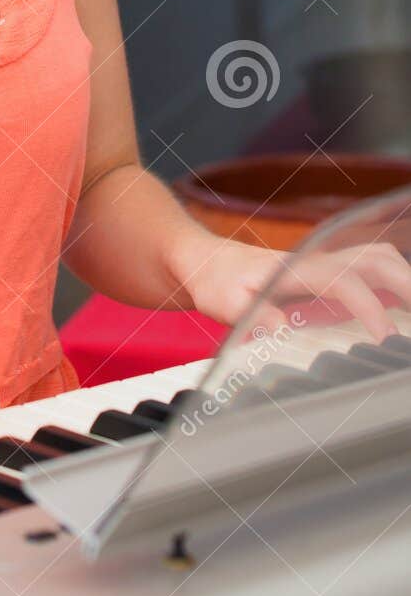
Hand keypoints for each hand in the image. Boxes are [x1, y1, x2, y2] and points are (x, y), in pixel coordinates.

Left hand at [176, 230, 410, 342]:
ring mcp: (326, 263)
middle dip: (406, 283)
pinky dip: (393, 281)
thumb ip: (253, 315)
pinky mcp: (328, 274)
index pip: (346, 281)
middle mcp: (318, 260)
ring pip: (377, 257)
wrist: (205, 261)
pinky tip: (401, 306)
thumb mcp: (224, 302)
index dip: (370, 307)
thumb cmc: (217, 282)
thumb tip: (280, 328)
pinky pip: (369, 268)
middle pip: (376, 259)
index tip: (385, 337)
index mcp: (297, 268)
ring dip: (404, 278)